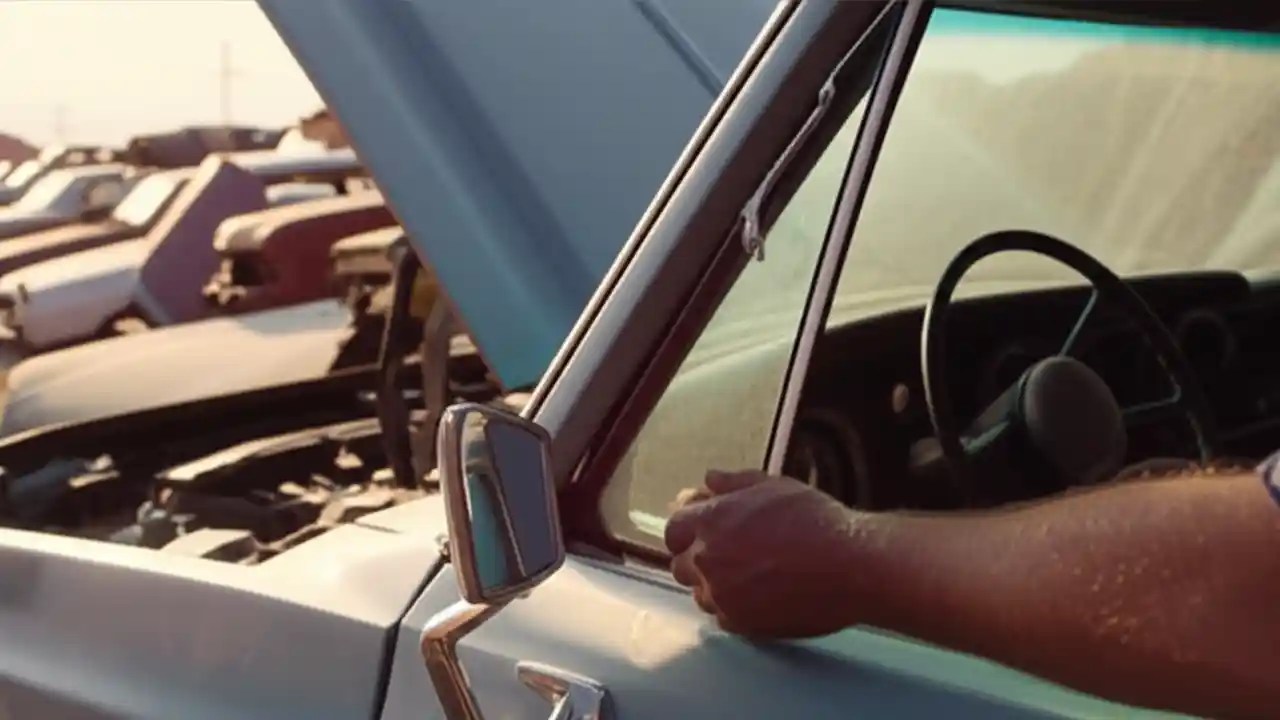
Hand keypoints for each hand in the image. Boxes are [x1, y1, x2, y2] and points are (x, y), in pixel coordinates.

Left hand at [665, 469, 862, 638]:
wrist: (851, 566)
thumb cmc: (815, 519)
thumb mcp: (773, 486)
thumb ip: (733, 482)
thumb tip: (707, 480)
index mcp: (712, 522)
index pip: (673, 529)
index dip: (686, 530)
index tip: (703, 531)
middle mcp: (708, 560)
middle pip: (681, 565)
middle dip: (697, 558)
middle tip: (729, 553)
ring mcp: (723, 595)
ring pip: (699, 594)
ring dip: (713, 585)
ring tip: (746, 576)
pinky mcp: (742, 623)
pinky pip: (722, 617)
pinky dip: (732, 607)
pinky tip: (758, 596)